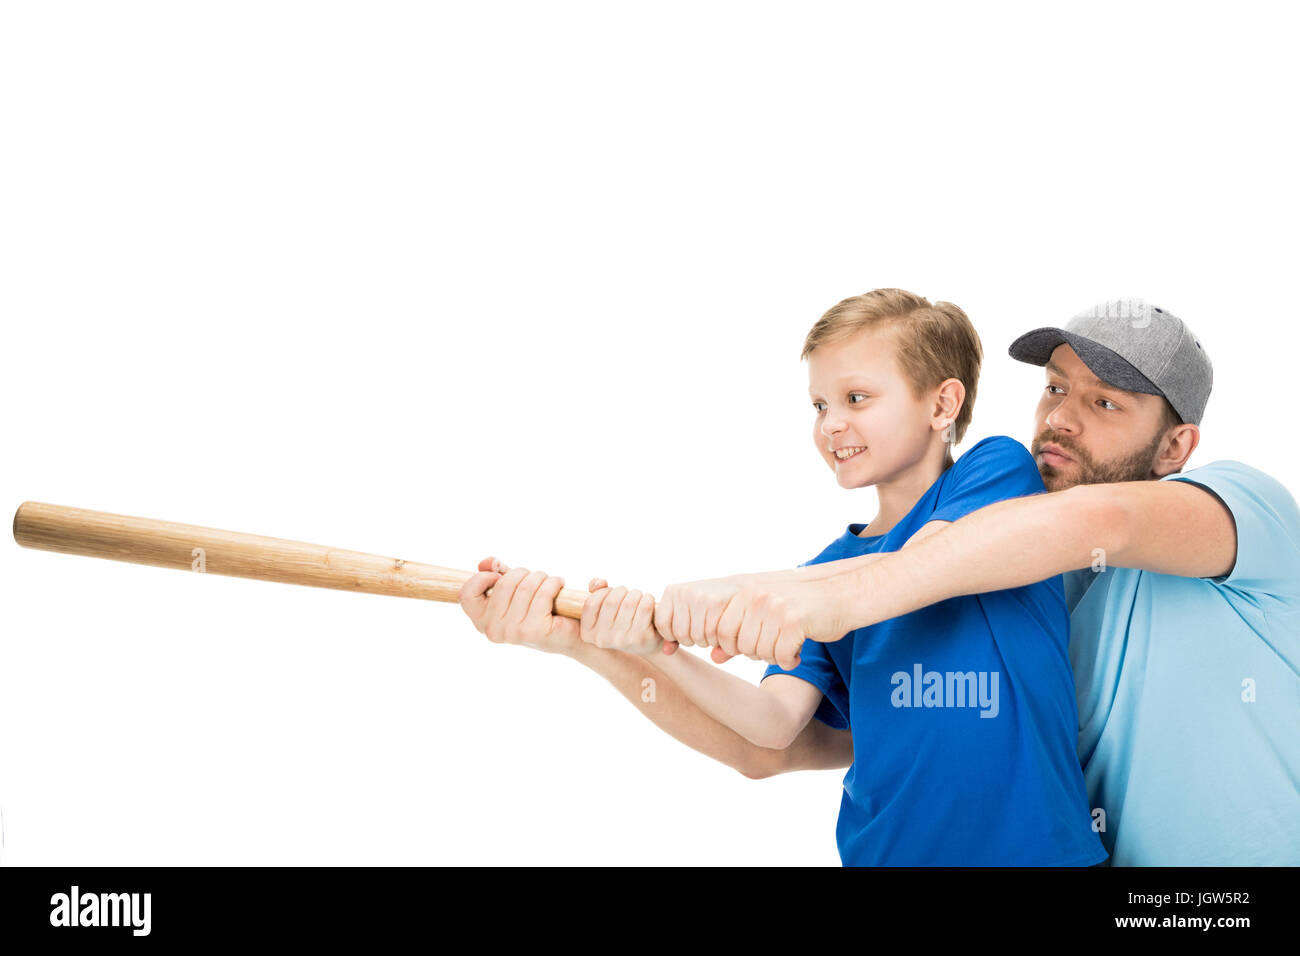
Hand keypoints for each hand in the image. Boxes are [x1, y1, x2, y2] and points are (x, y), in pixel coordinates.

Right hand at [458, 556, 580, 655]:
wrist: (570, 633)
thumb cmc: (538, 608)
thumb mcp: (514, 588)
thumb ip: (497, 573)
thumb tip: (489, 562)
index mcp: (481, 620)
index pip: (467, 594)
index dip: (483, 578)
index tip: (500, 576)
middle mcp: (492, 630)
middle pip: (503, 584)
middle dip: (523, 573)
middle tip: (537, 577)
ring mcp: (512, 632)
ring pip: (525, 587)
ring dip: (541, 577)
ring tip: (549, 582)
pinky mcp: (533, 631)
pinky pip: (542, 594)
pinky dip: (553, 584)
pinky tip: (559, 585)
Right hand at [580, 577, 660, 654]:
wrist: (645, 643)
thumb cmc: (620, 621)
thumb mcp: (603, 610)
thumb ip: (596, 592)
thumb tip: (599, 582)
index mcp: (588, 633)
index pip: (591, 603)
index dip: (602, 592)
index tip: (611, 592)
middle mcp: (603, 639)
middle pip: (611, 601)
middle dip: (622, 590)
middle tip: (628, 593)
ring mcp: (622, 640)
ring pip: (629, 603)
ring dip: (636, 594)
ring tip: (638, 597)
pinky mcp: (641, 638)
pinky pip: (644, 608)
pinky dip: (648, 599)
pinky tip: (648, 602)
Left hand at [652, 573, 756, 659]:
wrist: (743, 590)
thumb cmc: (713, 607)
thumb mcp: (689, 615)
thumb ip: (674, 633)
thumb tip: (666, 651)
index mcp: (673, 591)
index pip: (662, 625)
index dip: (676, 635)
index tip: (690, 629)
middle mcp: (684, 592)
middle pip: (680, 634)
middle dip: (693, 639)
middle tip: (706, 629)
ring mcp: (700, 596)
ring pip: (696, 636)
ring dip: (707, 640)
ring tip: (715, 628)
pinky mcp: (715, 602)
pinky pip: (710, 634)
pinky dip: (717, 640)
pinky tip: (722, 631)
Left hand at [654, 570, 847, 669]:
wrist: (841, 595)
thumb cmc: (800, 606)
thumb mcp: (763, 614)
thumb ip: (736, 634)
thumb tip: (713, 657)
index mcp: (745, 592)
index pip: (721, 632)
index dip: (733, 648)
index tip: (751, 647)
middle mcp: (756, 597)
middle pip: (739, 645)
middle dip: (755, 653)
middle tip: (774, 646)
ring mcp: (775, 607)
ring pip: (760, 652)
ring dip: (774, 656)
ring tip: (787, 645)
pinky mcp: (795, 621)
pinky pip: (782, 655)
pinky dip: (790, 659)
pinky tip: (798, 651)